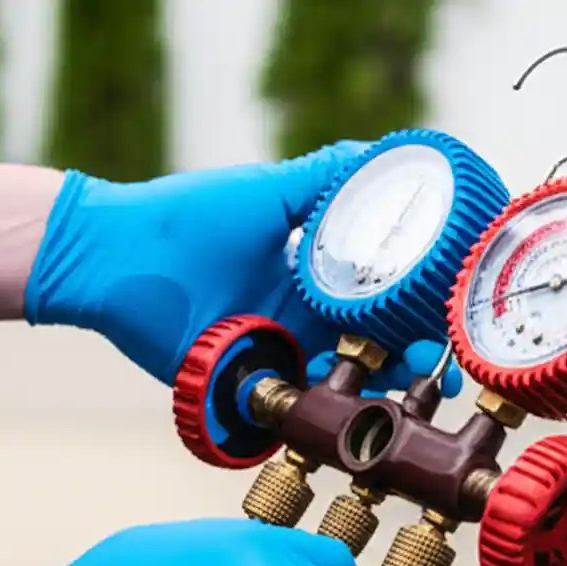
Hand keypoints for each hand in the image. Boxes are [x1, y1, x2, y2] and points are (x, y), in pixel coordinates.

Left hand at [25, 143, 460, 394]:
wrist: (113, 256)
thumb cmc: (189, 218)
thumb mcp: (270, 191)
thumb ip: (326, 177)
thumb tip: (385, 151)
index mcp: (312, 277)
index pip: (380, 298)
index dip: (419, 309)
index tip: (453, 313)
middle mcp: (302, 320)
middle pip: (374, 348)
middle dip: (415, 360)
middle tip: (442, 367)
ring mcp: (277, 355)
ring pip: (345, 384)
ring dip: (382, 390)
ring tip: (411, 387)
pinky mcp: (248, 386)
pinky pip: (297, 408)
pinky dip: (330, 412)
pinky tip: (357, 409)